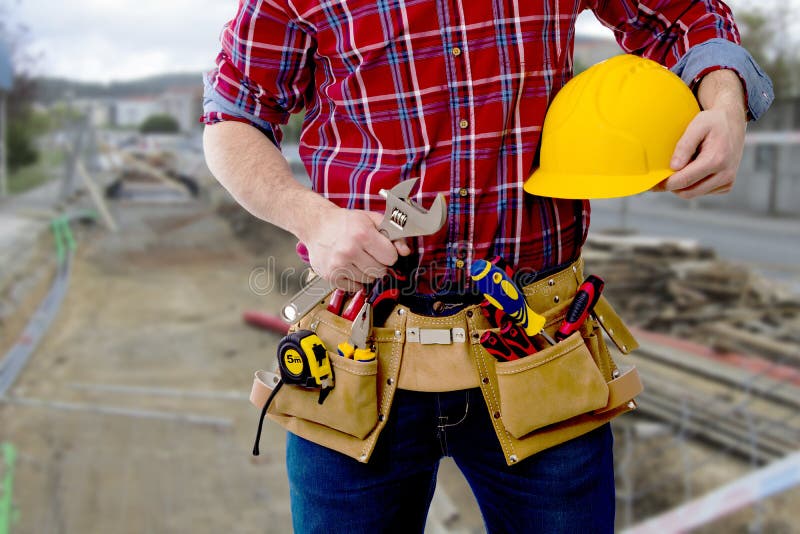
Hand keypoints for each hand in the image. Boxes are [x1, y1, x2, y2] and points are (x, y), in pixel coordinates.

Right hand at [299, 207, 410, 290]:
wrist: (316, 225)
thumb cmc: (344, 222)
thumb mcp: (371, 219)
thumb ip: (392, 234)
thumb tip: (405, 251)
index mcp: (362, 234)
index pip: (391, 258)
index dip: (388, 253)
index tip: (382, 249)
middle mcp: (350, 250)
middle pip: (381, 272)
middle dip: (379, 264)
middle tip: (369, 254)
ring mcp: (339, 265)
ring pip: (368, 280)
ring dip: (366, 272)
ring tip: (357, 259)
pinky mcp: (331, 276)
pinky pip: (354, 287)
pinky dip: (355, 280)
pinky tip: (349, 267)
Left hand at [654, 69, 746, 198]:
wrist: (732, 122)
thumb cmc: (713, 122)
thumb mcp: (697, 125)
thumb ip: (684, 146)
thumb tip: (674, 167)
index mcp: (716, 160)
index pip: (684, 181)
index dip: (665, 184)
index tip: (651, 185)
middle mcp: (725, 174)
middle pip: (688, 192)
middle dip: (671, 187)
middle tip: (659, 178)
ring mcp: (727, 181)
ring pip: (694, 194)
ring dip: (682, 185)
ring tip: (680, 167)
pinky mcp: (726, 185)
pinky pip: (702, 191)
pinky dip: (693, 184)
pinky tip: (693, 169)